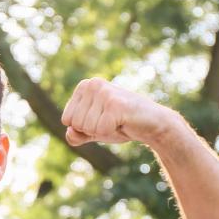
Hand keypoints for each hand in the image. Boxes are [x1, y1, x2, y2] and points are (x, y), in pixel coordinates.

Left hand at [61, 78, 182, 146]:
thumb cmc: (120, 125)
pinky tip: (123, 122)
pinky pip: (100, 130)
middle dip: (93, 130)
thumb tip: (70, 131)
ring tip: (117, 120)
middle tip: (111, 121)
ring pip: (87, 128)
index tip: (100, 119)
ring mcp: (104, 92)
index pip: (66, 120)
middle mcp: (92, 84)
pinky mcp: (115, 103)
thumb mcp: (92, 131)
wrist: (152, 124)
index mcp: (84, 86)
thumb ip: (76, 135)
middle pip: (75, 124)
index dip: (83, 128)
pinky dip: (111, 132)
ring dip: (103, 131)